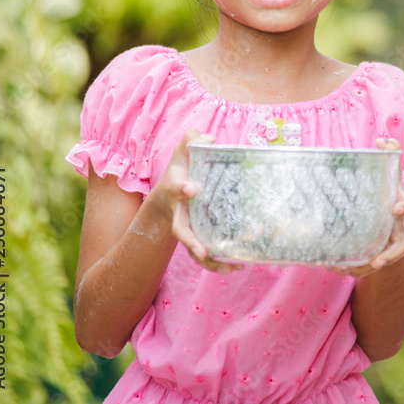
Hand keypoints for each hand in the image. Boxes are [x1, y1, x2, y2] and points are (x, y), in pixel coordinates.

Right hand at [150, 129, 242, 275]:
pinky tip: (237, 266)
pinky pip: (206, 256)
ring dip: (211, 261)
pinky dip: (219, 264)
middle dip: (191, 241)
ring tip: (232, 266)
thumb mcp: (183, 151)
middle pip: (181, 231)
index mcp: (175, 189)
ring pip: (194, 251)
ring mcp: (187, 229)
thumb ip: (192, 140)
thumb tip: (208, 137)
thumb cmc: (180, 170)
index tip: (192, 188)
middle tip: (202, 251)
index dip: (183, 188)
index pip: (177, 188)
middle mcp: (179, 213)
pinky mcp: (198, 238)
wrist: (165, 196)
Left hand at [333, 138, 403, 277]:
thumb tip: (382, 138)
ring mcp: (389, 246)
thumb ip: (389, 156)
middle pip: (401, 246)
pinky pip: (366, 267)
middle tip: (377, 261)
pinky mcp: (376, 256)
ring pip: (381, 262)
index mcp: (402, 208)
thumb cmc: (389, 195)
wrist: (391, 223)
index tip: (395, 208)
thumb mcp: (390, 177)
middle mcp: (398, 230)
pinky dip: (353, 268)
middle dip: (390, 255)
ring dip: (365, 267)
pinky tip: (336, 267)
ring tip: (346, 269)